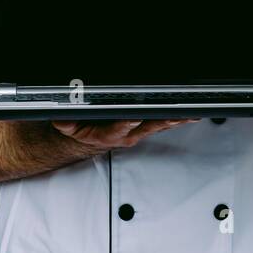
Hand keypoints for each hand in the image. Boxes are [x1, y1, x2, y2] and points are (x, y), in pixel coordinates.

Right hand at [50, 118, 199, 153]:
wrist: (88, 140)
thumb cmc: (83, 131)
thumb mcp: (68, 126)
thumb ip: (66, 123)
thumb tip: (63, 118)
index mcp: (109, 135)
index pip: (118, 128)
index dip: (126, 123)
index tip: (133, 117)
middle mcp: (128, 135)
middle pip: (147, 127)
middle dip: (161, 121)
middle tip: (174, 114)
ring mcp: (140, 132)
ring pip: (159, 125)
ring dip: (174, 119)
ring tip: (188, 112)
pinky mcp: (146, 128)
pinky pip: (164, 123)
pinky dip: (177, 118)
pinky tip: (189, 113)